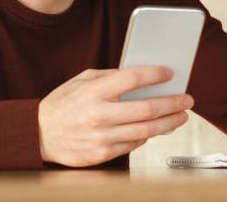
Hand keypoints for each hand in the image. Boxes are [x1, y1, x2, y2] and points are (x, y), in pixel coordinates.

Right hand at [38, 66, 194, 166]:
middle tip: (187, 99)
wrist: (39, 135)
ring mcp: (102, 137)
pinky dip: (149, 136)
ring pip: (146, 130)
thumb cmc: (62, 104)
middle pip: (147, 108)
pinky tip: (157, 129)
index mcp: (94, 91)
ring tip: (181, 116)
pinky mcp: (103, 154)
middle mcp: (99, 114)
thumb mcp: (81, 81)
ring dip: (169, 122)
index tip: (169, 73)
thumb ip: (109, 77)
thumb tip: (140, 76)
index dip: (155, 75)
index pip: (133, 79)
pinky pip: (134, 145)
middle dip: (172, 102)